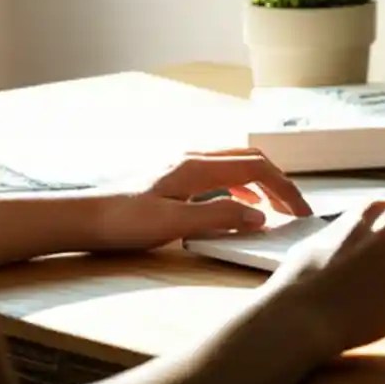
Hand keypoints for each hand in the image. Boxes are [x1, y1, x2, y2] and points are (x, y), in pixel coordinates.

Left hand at [92, 148, 312, 251]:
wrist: (83, 219)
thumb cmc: (123, 222)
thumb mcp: (174, 223)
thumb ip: (219, 218)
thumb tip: (260, 217)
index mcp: (197, 167)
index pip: (256, 170)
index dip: (284, 189)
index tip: (301, 211)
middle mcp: (194, 159)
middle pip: (250, 161)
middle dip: (279, 183)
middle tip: (296, 209)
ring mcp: (183, 167)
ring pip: (236, 166)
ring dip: (261, 185)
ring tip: (276, 209)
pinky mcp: (175, 178)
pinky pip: (221, 176)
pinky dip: (242, 189)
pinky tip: (241, 207)